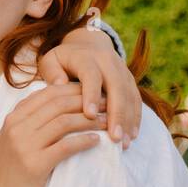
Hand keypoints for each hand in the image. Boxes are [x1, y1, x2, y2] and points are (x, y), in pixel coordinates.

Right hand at [0, 83, 107, 186]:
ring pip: (63, 122)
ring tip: (106, 121)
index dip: (75, 89)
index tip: (95, 91)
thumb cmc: (16, 171)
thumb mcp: (18, 140)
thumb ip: (33, 120)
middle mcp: (16, 127)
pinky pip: (65, 147)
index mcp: (14, 118)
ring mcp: (24, 146)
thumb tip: (63, 101)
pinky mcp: (34, 165)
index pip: (48, 93)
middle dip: (86, 100)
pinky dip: (84, 141)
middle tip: (106, 103)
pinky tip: (96, 141)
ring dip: (89, 119)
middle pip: (58, 104)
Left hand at [37, 14, 142, 146]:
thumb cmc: (64, 59)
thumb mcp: (51, 61)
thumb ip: (51, 72)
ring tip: (123, 142)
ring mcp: (122, 71)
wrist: (88, 43)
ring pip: (129, 95)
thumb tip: (59, 85)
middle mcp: (108, 62)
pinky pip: (136, 99)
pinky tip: (131, 135)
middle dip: (117, 113)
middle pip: (117, 87)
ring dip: (128, 120)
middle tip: (114, 137)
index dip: (91, 94)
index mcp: (87, 57)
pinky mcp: (130, 80)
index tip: (89, 115)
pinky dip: (135, 117)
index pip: (91, 76)